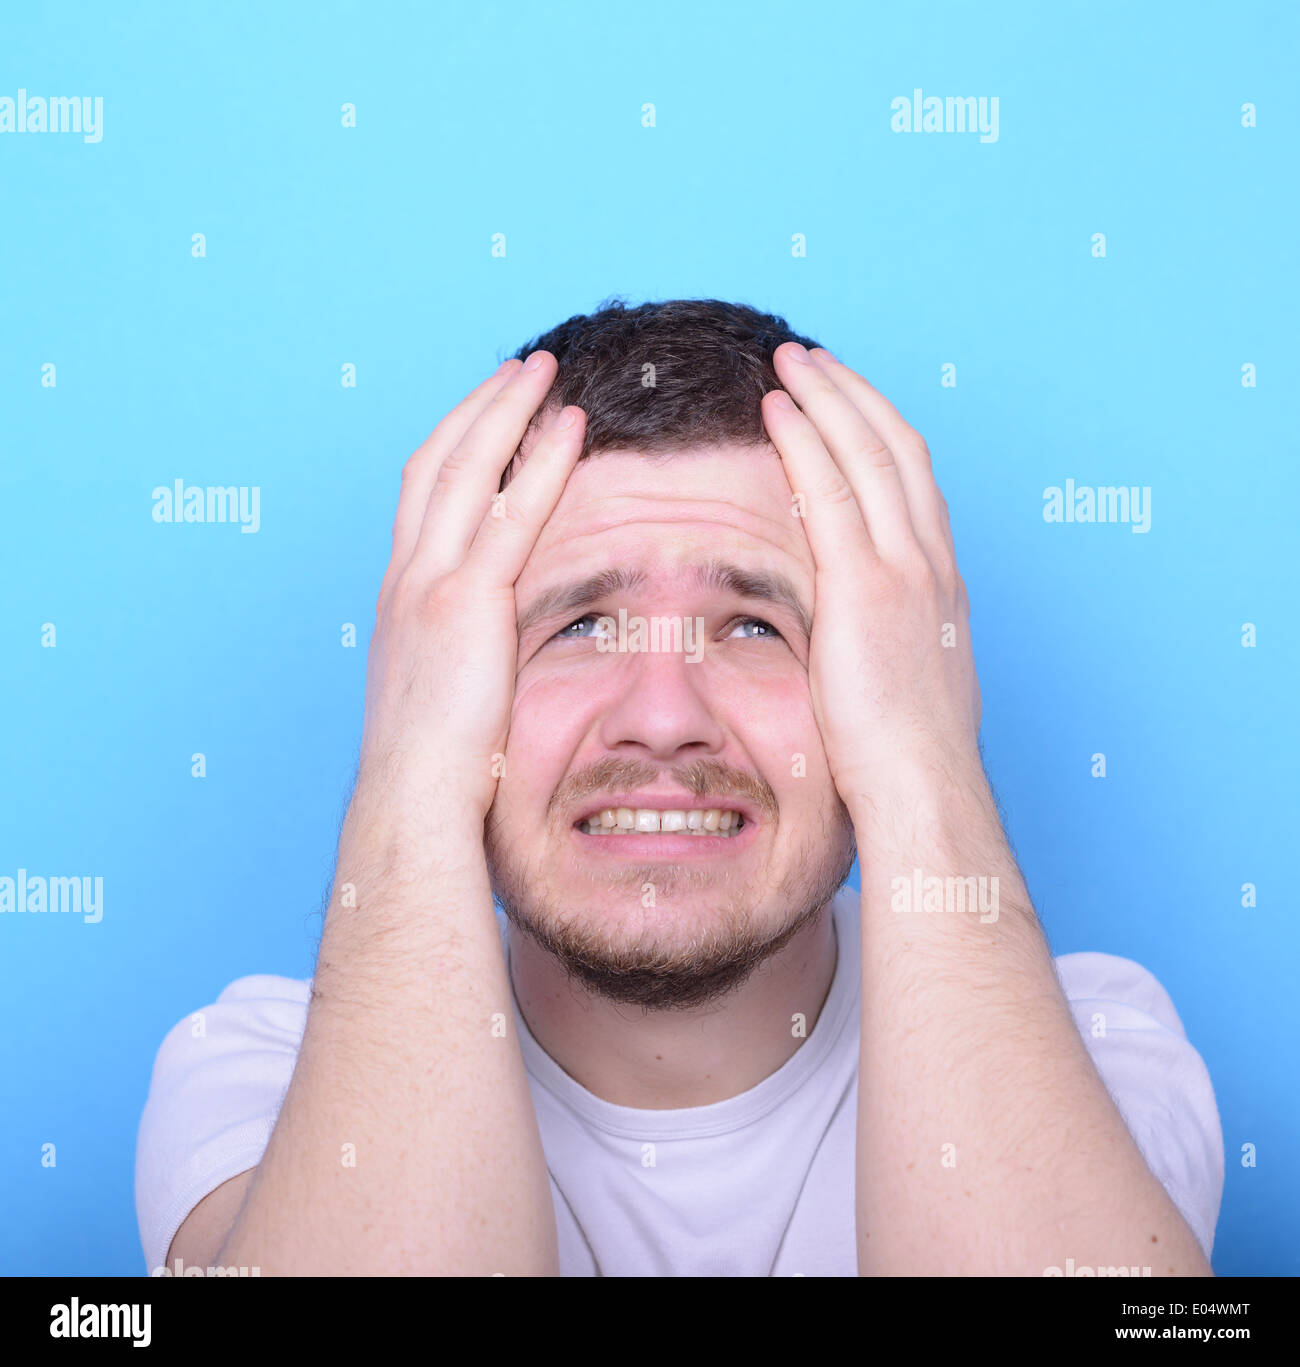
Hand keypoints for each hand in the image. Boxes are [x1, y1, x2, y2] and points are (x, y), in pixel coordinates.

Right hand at [346, 352, 584, 853]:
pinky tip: (571, 427)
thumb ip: (464, 658)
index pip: (425, 498)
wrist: (410, 802)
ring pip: (466, 469)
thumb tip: (495, 660)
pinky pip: (512, 515)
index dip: (456, 446)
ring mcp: (430, 585)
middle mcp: (406, 578)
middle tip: (517, 371)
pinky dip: (542, 462)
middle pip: (437, 464)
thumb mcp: (444, 695)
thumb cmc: (433, 770)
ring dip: (506, 412)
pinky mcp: (466, 604)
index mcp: (401, 599)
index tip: (489, 415)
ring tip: (542, 372)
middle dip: (477, 409)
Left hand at [761, 344, 982, 811]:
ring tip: (790, 363)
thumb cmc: (909, 758)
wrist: (924, 789)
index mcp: (942, 585)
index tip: (847, 405)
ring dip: (828, 399)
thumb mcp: (909, 684)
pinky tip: (776, 411)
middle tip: (814, 360)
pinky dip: (804, 442)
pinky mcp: (865, 589)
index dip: (879, 433)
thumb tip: (864, 647)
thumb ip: (890, 646)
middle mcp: (932, 564)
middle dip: (855, 395)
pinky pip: (830, 494)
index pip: (914, 485)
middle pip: (898, 450)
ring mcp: (905, 572)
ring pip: (869, 454)